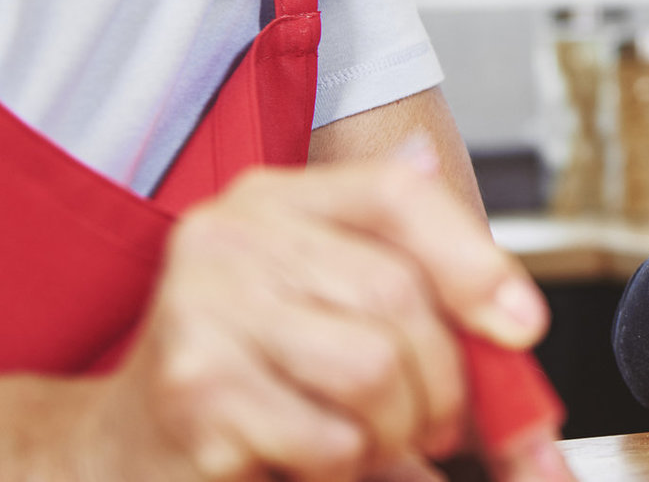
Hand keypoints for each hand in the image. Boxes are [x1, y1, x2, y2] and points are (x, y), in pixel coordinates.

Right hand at [75, 152, 556, 480]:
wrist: (127, 451)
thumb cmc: (254, 379)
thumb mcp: (336, 316)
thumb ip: (424, 303)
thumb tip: (520, 324)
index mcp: (280, 199)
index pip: (399, 194)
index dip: (474, 259)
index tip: (521, 325)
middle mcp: (232, 234)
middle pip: (398, 295)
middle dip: (445, 382)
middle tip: (442, 426)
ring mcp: (205, 306)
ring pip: (374, 369)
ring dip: (396, 432)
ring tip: (370, 444)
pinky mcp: (198, 389)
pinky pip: (332, 437)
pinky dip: (347, 468)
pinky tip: (309, 460)